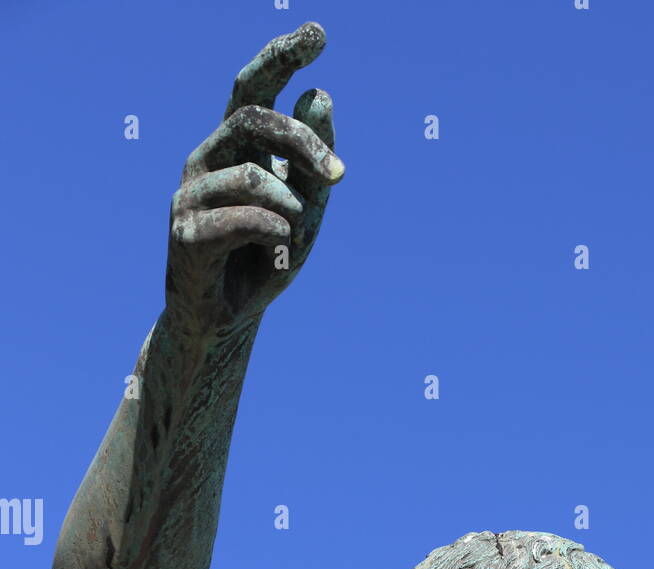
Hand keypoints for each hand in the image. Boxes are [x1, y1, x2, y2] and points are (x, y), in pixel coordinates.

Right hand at [166, 23, 343, 337]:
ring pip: (252, 174)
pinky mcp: (185, 233)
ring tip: (295, 236)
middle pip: (253, 116)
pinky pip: (242, 218)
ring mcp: (190, 193)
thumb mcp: (305, 215)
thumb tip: (321, 96)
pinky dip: (272, 234)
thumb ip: (315, 167)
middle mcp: (207, 159)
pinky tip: (277, 255)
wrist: (226, 322)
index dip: (282, 56)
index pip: (254, 87)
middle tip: (339, 175)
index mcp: (235, 148)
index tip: (319, 33)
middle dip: (302, 140)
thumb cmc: (263, 263)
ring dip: (289, 206)